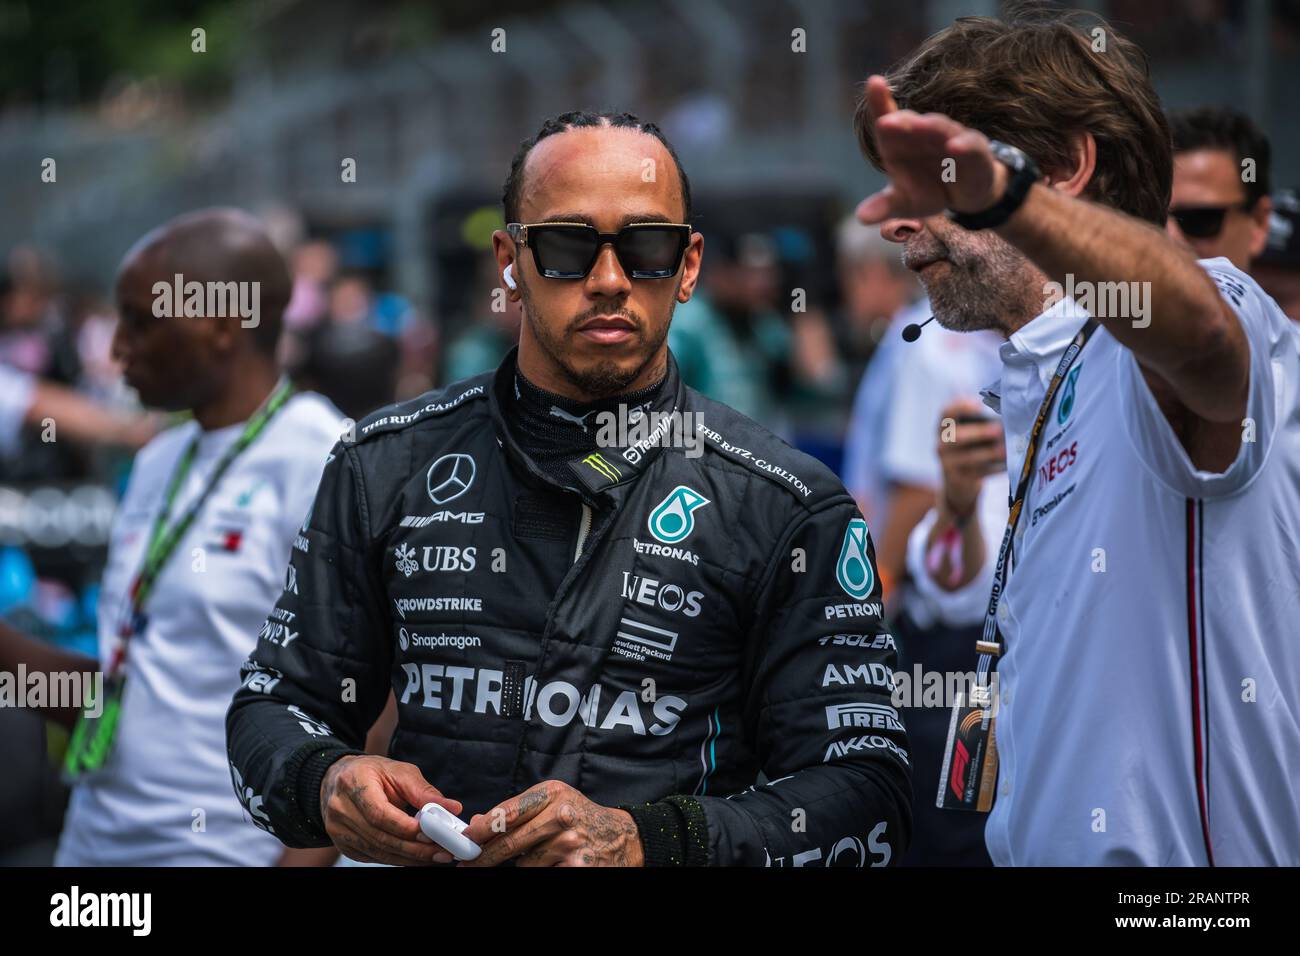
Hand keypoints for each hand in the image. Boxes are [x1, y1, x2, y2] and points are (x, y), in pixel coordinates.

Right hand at [319, 754, 462, 865]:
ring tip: (435, 857)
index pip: (380, 813)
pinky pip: (374, 856)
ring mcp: (338, 829)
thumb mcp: (399, 772)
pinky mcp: (344, 845)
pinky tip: (417, 857)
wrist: (340, 779)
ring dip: (409, 858)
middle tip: (442, 852)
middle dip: (414, 848)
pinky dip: (398, 859)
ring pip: (377, 851)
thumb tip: (452, 808)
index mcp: (353, 783)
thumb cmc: (372, 773)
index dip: (407, 828)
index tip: (433, 834)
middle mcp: (340, 808)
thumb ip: (424, 792)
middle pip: (379, 837)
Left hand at [460, 780, 643, 866]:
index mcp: (551, 793)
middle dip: (484, 857)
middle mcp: (560, 815)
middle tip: (469, 864)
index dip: (481, 830)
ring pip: (523, 865)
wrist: (623, 838)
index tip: (465, 840)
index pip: (506, 813)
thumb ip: (518, 811)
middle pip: (508, 843)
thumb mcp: (553, 802)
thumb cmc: (581, 817)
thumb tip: (480, 821)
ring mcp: (569, 844)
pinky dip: (541, 871)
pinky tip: (551, 864)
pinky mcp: (576, 868)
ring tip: (535, 858)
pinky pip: (543, 874)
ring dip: (520, 866)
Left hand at [856, 75, 1007, 224]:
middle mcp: (924, 134)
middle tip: (887, 122)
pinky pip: (970, 144)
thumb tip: (861, 217)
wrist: (964, 195)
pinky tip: (955, 146)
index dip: (880, 102)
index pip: (889, 119)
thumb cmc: (927, 190)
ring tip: (920, 126)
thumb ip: (884, 206)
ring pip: (941, 127)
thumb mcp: (904, 202)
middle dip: (902, 122)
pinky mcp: (974, 150)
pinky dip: (964, 145)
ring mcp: (950, 138)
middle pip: (912, 123)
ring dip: (931, 126)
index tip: (874, 83)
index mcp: (900, 142)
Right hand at [936, 398, 1005, 519]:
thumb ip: (979, 422)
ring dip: (989, 453)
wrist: (958, 483)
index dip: (961, 407)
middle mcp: (942, 444)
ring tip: (1005, 449)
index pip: (947, 412)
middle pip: (957, 436)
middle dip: (979, 432)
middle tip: (998, 429)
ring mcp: (948, 464)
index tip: (978, 404)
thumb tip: (1002, 418)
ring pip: (969, 458)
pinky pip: (978, 473)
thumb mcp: (968, 433)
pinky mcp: (959, 480)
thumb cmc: (969, 449)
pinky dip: (994, 468)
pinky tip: (1006, 464)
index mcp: (944, 427)